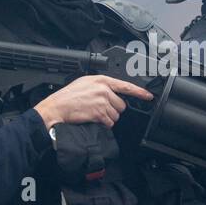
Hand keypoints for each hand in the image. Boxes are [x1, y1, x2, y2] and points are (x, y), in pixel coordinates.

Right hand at [33, 74, 151, 128]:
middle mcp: (104, 90)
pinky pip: (109, 122)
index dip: (140, 92)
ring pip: (116, 115)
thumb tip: (111, 92)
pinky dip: (103, 123)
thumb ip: (100, 85)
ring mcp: (102, 102)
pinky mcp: (99, 113)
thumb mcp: (85, 83)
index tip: (148, 96)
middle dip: (113, 110)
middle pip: (121, 105)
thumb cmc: (68, 96)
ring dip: (107, 117)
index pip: (126, 86)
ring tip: (94, 113)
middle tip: (100, 109)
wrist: (57, 107)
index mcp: (101, 80)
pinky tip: (94, 119)